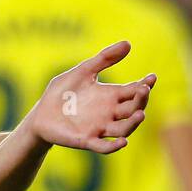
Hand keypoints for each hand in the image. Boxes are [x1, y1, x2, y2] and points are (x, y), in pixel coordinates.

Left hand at [22, 40, 153, 153]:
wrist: (40, 114)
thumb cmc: (62, 93)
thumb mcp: (83, 72)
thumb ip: (104, 59)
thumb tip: (128, 43)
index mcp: (111, 96)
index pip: (134, 91)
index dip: (145, 85)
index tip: (151, 77)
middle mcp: (110, 113)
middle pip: (133, 109)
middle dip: (141, 101)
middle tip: (144, 90)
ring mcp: (100, 128)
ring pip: (124, 129)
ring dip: (133, 123)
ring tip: (140, 114)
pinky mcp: (87, 140)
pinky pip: (104, 147)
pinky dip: (113, 146)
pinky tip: (122, 142)